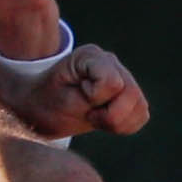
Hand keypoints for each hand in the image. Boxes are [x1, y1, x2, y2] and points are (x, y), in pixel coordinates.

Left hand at [17, 42, 148, 138]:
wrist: (39, 108)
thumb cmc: (46, 104)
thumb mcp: (62, 101)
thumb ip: (94, 95)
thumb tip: (122, 88)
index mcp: (91, 56)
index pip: (113, 83)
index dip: (95, 100)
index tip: (76, 100)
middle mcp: (110, 61)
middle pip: (132, 94)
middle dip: (110, 115)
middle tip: (87, 114)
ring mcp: (122, 77)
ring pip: (140, 106)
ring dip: (118, 121)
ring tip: (95, 117)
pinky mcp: (129, 94)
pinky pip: (141, 114)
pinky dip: (125, 125)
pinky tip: (105, 121)